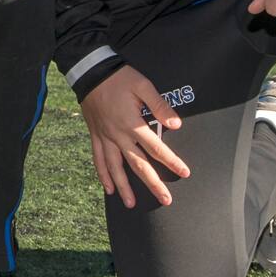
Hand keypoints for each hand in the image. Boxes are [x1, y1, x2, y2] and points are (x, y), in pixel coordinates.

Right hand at [82, 65, 190, 209]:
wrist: (90, 72)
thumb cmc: (119, 77)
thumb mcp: (143, 86)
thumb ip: (159, 106)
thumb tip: (176, 124)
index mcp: (132, 124)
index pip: (156, 148)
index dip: (172, 161)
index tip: (184, 173)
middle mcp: (118, 135)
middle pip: (138, 165)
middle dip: (152, 183)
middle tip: (165, 200)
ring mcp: (105, 137)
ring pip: (115, 168)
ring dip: (124, 187)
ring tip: (130, 204)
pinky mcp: (95, 135)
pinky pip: (98, 159)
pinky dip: (103, 174)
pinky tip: (108, 188)